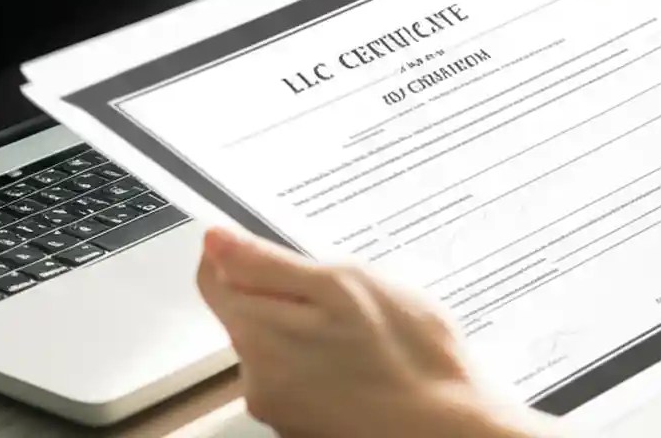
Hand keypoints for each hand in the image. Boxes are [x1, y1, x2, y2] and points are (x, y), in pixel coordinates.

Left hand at [196, 226, 560, 437]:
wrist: (445, 427)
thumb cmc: (409, 358)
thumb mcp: (343, 284)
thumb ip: (270, 263)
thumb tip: (217, 241)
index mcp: (259, 331)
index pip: (214, 278)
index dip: (239, 251)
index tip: (274, 247)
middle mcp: (256, 375)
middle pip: (248, 310)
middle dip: (288, 293)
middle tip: (344, 294)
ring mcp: (280, 405)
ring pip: (278, 343)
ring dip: (310, 328)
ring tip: (364, 332)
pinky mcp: (303, 423)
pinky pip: (301, 375)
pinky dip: (325, 361)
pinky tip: (365, 361)